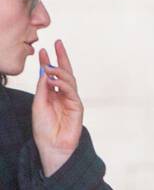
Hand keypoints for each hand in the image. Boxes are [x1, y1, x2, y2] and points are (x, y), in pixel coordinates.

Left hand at [32, 39, 83, 177]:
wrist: (51, 146)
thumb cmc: (43, 128)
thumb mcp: (38, 103)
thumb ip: (43, 87)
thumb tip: (46, 70)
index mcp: (53, 94)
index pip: (53, 74)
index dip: (49, 61)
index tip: (44, 49)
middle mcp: (63, 96)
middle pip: (65, 73)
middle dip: (62, 57)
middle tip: (57, 43)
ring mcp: (71, 101)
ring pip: (69, 80)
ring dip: (60, 71)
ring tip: (50, 66)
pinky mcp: (77, 108)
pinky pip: (71, 92)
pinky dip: (63, 85)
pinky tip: (54, 81)